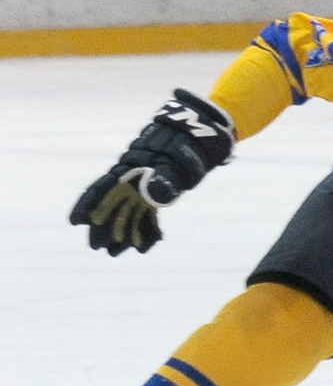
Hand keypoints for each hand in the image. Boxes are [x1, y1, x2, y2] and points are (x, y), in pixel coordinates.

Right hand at [68, 89, 235, 255]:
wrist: (204, 133)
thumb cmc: (188, 143)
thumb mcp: (178, 159)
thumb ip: (165, 178)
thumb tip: (154, 197)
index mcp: (130, 168)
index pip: (102, 187)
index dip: (87, 204)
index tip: (76, 221)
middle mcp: (133, 178)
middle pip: (112, 204)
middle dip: (103, 226)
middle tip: (97, 247)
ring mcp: (145, 186)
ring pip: (129, 212)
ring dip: (123, 231)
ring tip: (117, 252)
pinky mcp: (160, 192)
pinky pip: (149, 213)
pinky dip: (147, 228)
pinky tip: (147, 244)